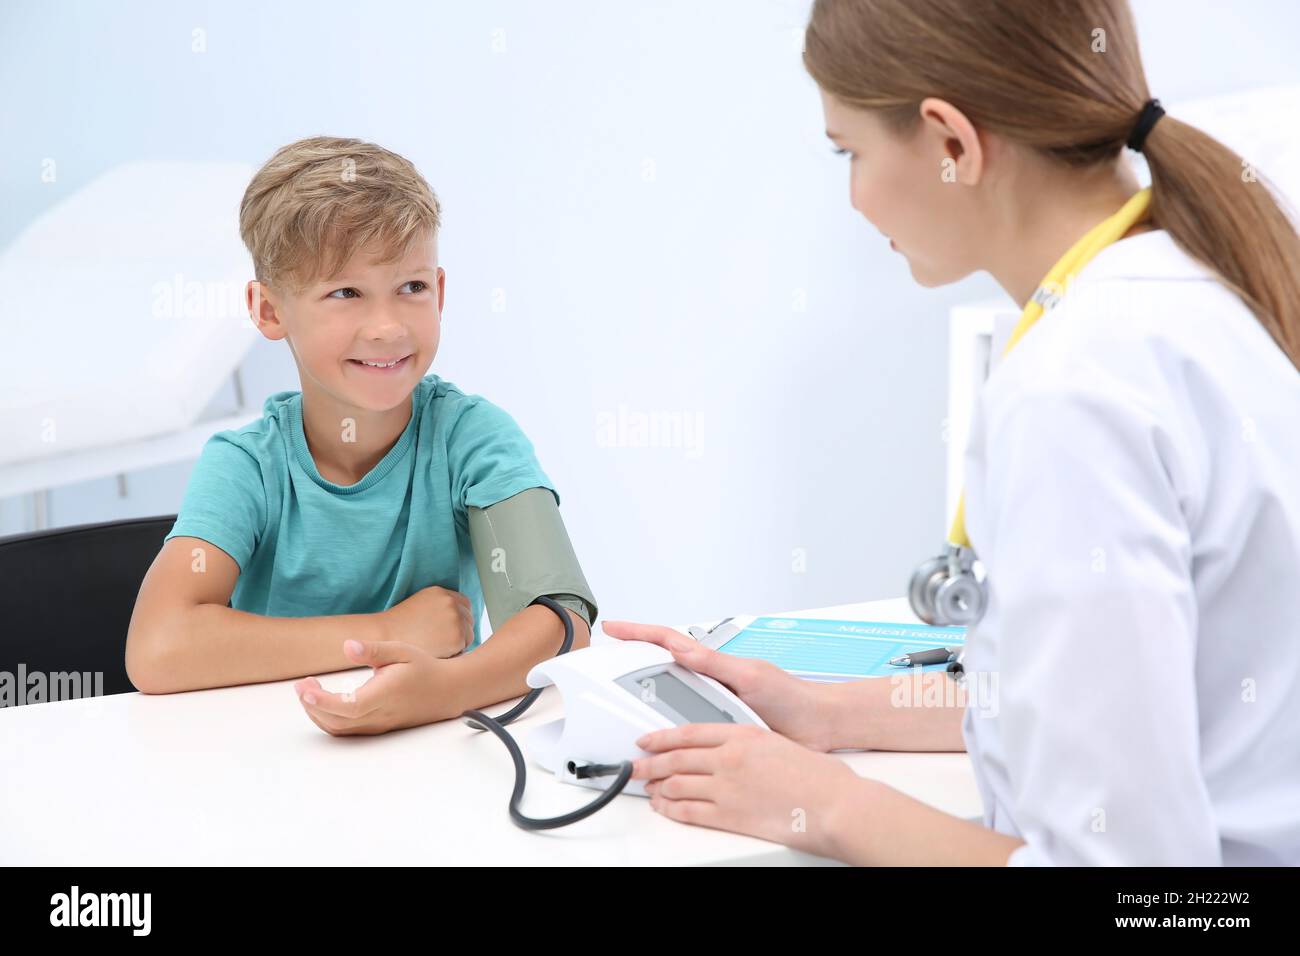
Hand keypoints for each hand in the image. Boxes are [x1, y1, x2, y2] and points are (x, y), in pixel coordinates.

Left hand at [294, 639, 459, 734]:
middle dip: (312, 705)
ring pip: (339, 729)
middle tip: (302, 684)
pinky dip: (328, 719)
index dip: (323, 701)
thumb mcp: (401, 650)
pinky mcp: (376, 729)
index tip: (306, 688)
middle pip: (337, 721)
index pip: (349, 706)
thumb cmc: (423, 669)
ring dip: (317, 713)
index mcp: (386, 694)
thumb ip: (373, 650)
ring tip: (308, 691)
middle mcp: (380, 715)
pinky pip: (346, 730)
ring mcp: (378, 726)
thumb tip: (347, 646)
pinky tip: (322, 702)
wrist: (446, 692)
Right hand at [379, 586, 473, 657]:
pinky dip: (454, 654)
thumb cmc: (398, 627)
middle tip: (442, 642)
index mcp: (441, 593)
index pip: (464, 605)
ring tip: (437, 648)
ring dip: (458, 643)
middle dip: (460, 631)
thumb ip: (438, 606)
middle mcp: (450, 603)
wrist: (385, 638)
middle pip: (468, 619)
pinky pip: (463, 648)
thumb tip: (456, 615)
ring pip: (468, 635)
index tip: (450, 630)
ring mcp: (455, 618)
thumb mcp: (419, 605)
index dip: (459, 619)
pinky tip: (437, 653)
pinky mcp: (457, 636)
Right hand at [601, 620, 842, 751]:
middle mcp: (709, 681)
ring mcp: (713, 702)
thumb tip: (682, 647)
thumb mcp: (751, 675)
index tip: (613, 628)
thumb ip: (715, 663)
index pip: (667, 641)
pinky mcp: (720, 726)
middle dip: (631, 661)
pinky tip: (657, 735)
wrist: (816, 726)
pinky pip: (685, 724)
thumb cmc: (791, 696)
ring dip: (645, 697)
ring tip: (619, 703)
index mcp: (713, 663)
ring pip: (669, 697)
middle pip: (660, 667)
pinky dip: (667, 725)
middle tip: (604, 664)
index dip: (638, 633)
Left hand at [634, 723, 864, 859]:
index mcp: (742, 734)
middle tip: (636, 765)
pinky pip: (689, 811)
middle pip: (676, 758)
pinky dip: (671, 809)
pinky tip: (665, 808)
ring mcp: (727, 787)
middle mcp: (729, 758)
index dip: (662, 737)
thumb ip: (748, 744)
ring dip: (658, 787)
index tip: (648, 740)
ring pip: (677, 784)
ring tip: (648, 788)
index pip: (689, 732)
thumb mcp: (778, 744)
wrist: (835, 804)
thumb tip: (728, 751)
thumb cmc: (818, 776)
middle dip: (651, 762)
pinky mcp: (729, 815)